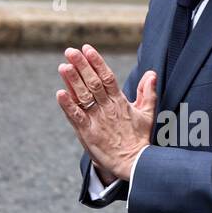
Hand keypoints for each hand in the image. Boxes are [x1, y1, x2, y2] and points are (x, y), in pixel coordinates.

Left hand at [56, 44, 156, 181]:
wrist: (134, 164)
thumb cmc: (139, 139)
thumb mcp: (147, 114)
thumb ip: (148, 93)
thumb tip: (151, 73)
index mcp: (120, 102)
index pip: (107, 77)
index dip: (97, 62)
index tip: (87, 48)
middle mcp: (107, 109)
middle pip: (93, 83)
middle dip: (81, 66)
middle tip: (70, 51)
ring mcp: (96, 121)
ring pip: (83, 97)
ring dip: (72, 81)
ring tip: (63, 66)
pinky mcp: (88, 133)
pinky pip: (76, 117)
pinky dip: (68, 106)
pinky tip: (60, 94)